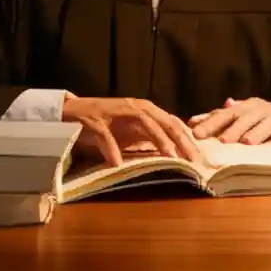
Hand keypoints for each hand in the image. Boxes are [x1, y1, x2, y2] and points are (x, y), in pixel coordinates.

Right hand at [61, 96, 201, 166]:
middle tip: (191, 158)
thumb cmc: (106, 123)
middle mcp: (135, 107)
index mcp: (145, 110)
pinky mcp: (96, 121)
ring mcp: (116, 113)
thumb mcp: (132, 131)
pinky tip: (117, 163)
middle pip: (164, 122)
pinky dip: (111, 149)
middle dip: (180, 140)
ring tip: (169, 155)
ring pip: (144, 123)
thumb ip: (150, 137)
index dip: (186, 139)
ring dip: (158, 139)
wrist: (73, 112)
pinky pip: (105, 135)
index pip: (172, 123)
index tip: (198, 156)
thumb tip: (175, 151)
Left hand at [188, 97, 270, 145]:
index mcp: (244, 107)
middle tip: (224, 141)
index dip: (211, 123)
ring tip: (248, 142)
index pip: (225, 114)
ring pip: (268, 124)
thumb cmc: (252, 121)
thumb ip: (213, 120)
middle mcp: (260, 109)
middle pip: (246, 118)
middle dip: (235, 129)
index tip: (196, 134)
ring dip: (258, 132)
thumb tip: (190, 123)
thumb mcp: (234, 118)